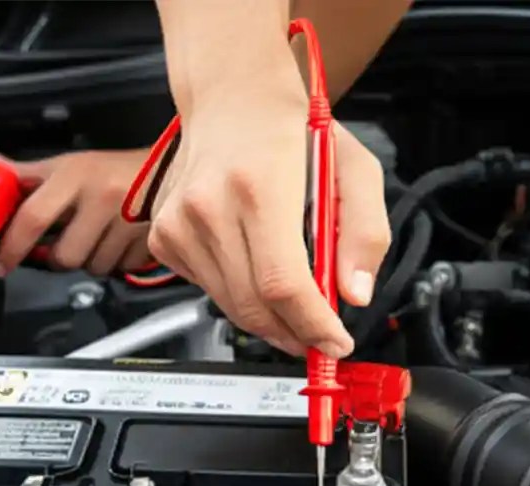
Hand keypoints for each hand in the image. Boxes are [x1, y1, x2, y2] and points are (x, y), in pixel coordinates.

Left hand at [0, 147, 153, 277]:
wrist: (170, 167)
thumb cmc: (112, 169)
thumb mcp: (68, 165)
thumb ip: (25, 171)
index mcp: (75, 176)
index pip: (33, 217)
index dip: (11, 246)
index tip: (0, 265)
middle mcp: (101, 198)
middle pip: (65, 256)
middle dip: (61, 256)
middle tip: (69, 241)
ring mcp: (128, 222)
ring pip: (93, 268)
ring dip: (91, 260)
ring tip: (99, 237)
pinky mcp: (149, 241)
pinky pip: (120, 269)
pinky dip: (116, 262)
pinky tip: (119, 241)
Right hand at [147, 88, 389, 357]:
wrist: (232, 99)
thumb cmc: (292, 131)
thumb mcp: (354, 169)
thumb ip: (365, 233)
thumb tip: (353, 294)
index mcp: (258, 187)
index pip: (283, 283)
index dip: (312, 324)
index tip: (335, 341)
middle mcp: (208, 206)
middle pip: (254, 304)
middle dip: (295, 334)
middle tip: (321, 339)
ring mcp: (178, 224)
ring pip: (230, 305)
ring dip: (269, 320)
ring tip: (296, 310)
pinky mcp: (164, 237)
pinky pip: (208, 290)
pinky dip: (238, 295)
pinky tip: (255, 270)